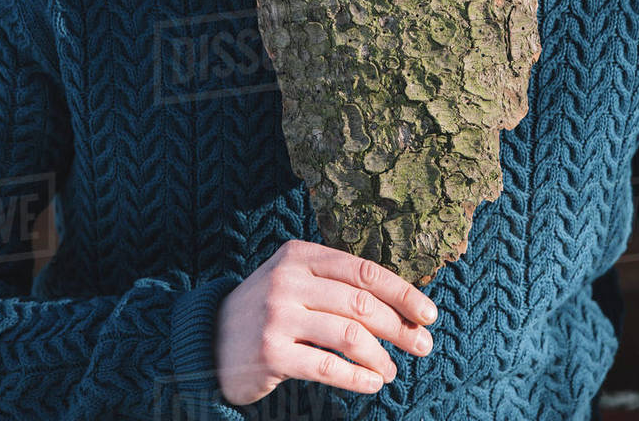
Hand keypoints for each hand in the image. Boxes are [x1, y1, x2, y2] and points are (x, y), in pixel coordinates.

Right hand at [214, 238, 437, 405]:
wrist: (209, 338)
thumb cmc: (268, 309)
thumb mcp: (295, 280)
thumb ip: (336, 282)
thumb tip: (400, 302)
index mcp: (299, 254)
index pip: (363, 270)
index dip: (402, 292)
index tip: (429, 313)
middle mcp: (287, 279)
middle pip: (360, 302)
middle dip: (399, 326)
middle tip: (422, 346)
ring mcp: (277, 316)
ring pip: (349, 334)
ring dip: (380, 356)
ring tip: (391, 370)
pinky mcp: (270, 353)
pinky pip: (328, 366)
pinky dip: (358, 377)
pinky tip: (372, 383)